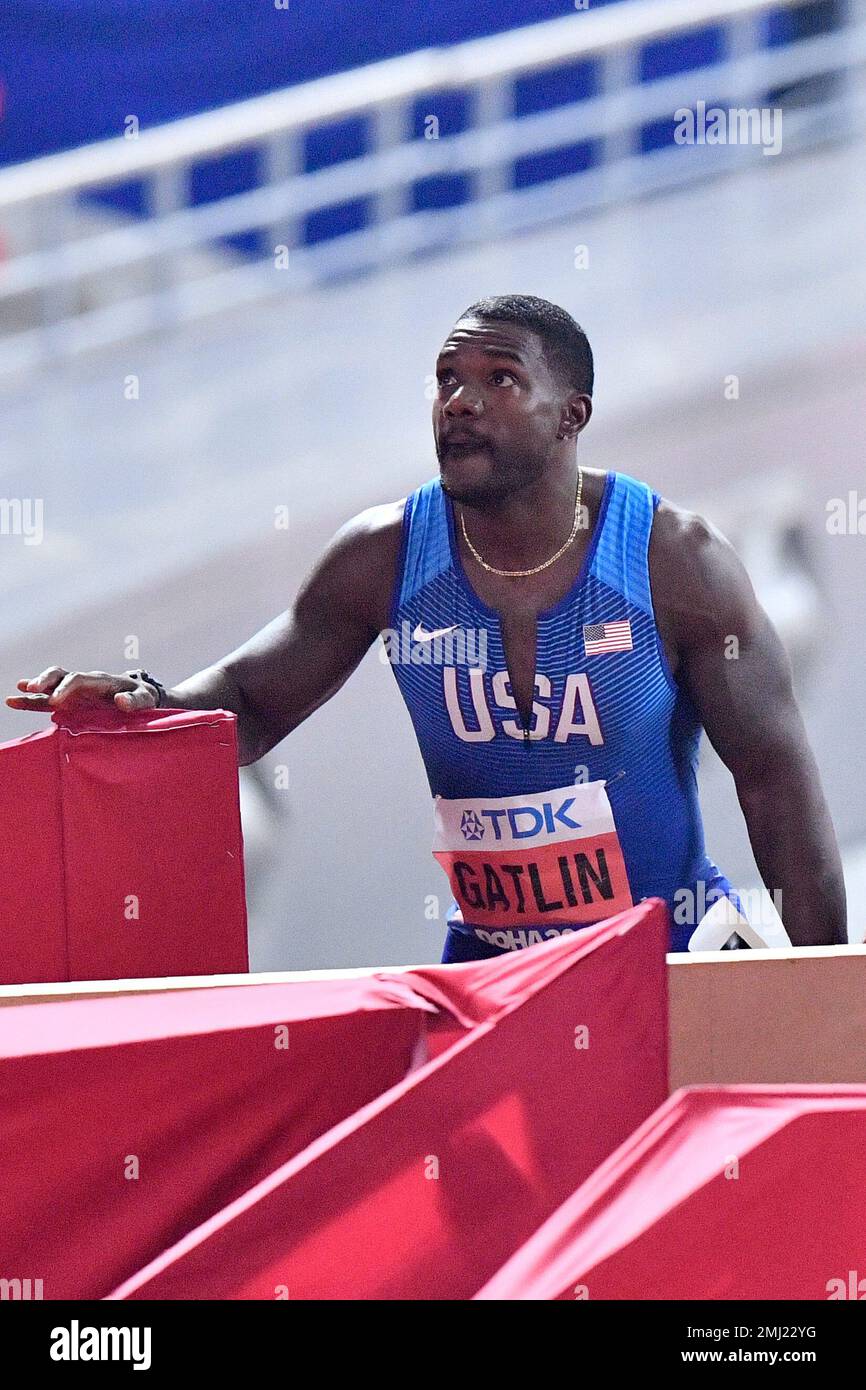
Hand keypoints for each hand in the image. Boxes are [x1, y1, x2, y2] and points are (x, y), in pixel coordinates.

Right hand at [5, 667, 159, 713]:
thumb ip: (136, 701)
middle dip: (46, 681)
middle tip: (34, 690)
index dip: (66, 688)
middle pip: (61, 675)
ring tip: (15, 696)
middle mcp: (84, 683)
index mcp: (101, 681)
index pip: (79, 680)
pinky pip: (47, 699)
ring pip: (51, 685)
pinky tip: (15, 700)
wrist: (142, 698)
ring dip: (35, 688)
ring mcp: (76, 692)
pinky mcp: (71, 702)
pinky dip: (32, 700)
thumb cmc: (145, 699)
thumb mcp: (146, 700)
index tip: (56, 702)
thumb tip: (120, 701)